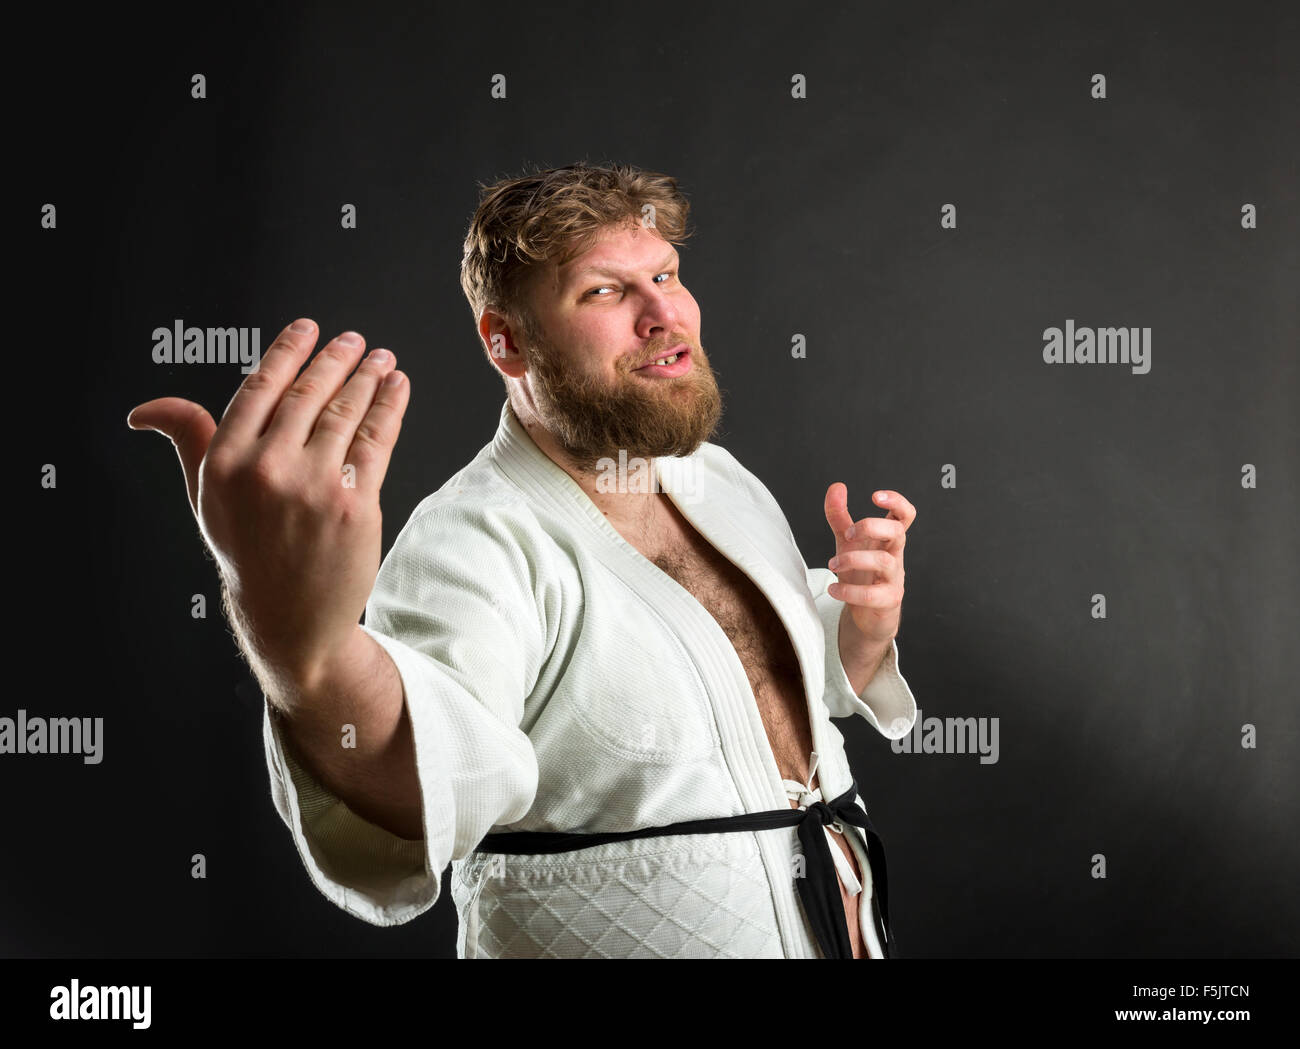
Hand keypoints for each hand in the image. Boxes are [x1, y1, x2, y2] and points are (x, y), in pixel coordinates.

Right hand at [126, 319, 409, 692]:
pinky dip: (390, 408)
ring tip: (382, 359)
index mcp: (225, 462)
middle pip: (307, 395)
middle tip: (354, 341)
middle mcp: (267, 470)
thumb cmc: (248, 551)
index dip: (288, 351)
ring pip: (345, 414)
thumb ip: (189, 440)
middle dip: (336, 360)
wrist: (288, 615)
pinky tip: (397, 387)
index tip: (309, 328)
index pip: (260, 387)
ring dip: (369, 378)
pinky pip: (376, 441)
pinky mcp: (354, 503)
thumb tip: (148, 410)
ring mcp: (313, 486)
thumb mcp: (206, 496)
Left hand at [823, 484, 914, 646]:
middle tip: (847, 535)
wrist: (868, 614)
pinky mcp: (888, 601)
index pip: (905, 515)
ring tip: (833, 564)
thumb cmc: (862, 574)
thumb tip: (836, 487)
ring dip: (854, 559)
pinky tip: (834, 590)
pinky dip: (850, 591)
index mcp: (888, 539)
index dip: (896, 502)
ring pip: (885, 562)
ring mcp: (894, 579)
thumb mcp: (848, 542)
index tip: (875, 496)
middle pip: (897, 532)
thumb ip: (840, 516)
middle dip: (870, 527)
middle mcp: (895, 556)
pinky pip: (873, 594)